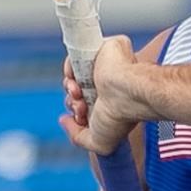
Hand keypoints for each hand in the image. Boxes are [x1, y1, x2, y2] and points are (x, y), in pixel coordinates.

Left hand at [58, 35, 142, 155]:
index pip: (84, 105)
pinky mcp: (103, 48)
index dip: (76, 112)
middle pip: (77, 90)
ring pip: (75, 74)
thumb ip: (78, 137)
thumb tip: (64, 121)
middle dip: (73, 101)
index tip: (81, 118)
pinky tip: (76, 77)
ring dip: (70, 87)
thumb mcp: (100, 142)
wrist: (126, 93)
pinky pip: (76, 55)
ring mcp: (105, 67)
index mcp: (110, 104)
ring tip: (79, 92)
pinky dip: (70, 67)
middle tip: (80, 105)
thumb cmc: (120, 117)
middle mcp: (107, 86)